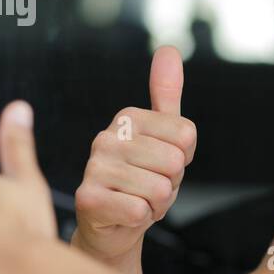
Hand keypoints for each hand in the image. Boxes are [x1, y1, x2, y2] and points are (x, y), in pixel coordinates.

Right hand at [73, 47, 196, 263]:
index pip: (186, 135)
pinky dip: (141, 218)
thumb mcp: (162, 136)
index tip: (161, 164)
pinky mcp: (87, 198)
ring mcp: (93, 167)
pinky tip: (125, 214)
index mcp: (127, 118)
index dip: (183, 157)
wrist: (113, 224)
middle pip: (175, 163)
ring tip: (137, 199)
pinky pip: (140, 210)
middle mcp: (106, 137)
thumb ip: (167, 94)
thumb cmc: (141, 179)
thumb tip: (168, 49)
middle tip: (149, 186)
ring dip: (157, 203)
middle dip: (171, 183)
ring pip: (161, 189)